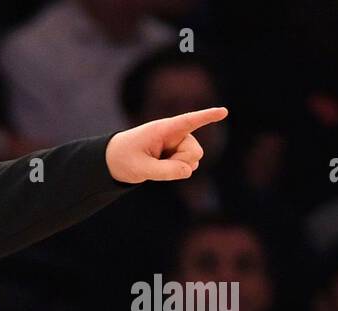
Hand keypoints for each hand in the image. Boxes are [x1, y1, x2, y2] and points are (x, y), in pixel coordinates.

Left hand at [105, 107, 228, 183]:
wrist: (113, 162)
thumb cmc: (123, 159)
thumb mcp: (140, 168)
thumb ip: (164, 171)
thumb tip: (189, 170)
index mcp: (163, 130)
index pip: (188, 121)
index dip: (207, 116)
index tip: (224, 111)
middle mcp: (175, 134)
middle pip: (195, 152)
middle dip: (182, 163)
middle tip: (157, 165)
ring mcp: (178, 144)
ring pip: (194, 160)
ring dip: (178, 167)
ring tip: (156, 164)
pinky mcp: (177, 154)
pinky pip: (188, 166)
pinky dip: (177, 171)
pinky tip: (161, 167)